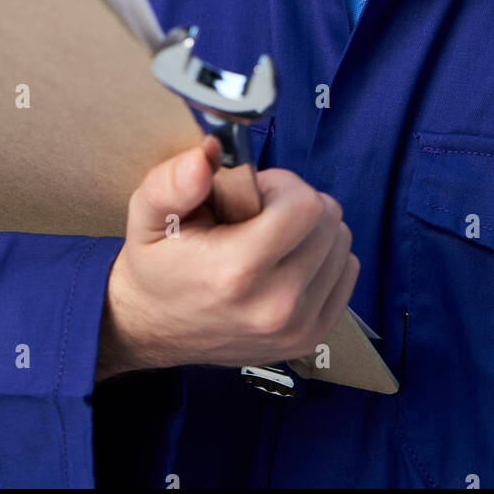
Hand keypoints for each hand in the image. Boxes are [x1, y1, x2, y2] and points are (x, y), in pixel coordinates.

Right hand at [95, 135, 358, 379]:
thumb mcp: (147, 214)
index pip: (305, 206)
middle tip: (259, 216)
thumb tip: (205, 156)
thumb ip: (171, 183)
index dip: (281, 186)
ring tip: (271, 239)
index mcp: (237, 272)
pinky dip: (324, 257)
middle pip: (328, 221)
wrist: (154, 328)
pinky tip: (287, 261)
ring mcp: (298, 327)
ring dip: (312, 230)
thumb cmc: (157, 264)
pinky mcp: (313, 337)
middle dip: (296, 204)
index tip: (254, 194)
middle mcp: (275, 305)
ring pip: (341, 243)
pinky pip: (346, 271)